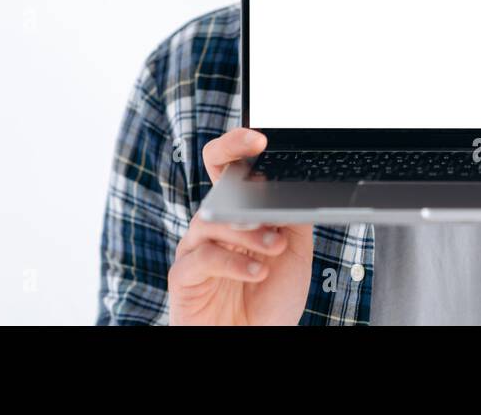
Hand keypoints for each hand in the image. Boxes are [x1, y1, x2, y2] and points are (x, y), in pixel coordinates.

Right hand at [168, 128, 313, 325]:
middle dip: (239, 184)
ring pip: (210, 219)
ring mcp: (196, 249)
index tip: (257, 139)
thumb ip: (292, 214)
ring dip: (247, 231)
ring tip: (275, 246)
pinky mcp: (184, 277)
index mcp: (239, 211)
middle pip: (214, 186)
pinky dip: (232, 263)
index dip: (235, 145)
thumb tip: (293, 181)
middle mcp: (215, 225)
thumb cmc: (272, 296)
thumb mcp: (295, 249)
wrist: (259, 340)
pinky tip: (258, 271)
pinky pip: (201, 258)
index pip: (228, 167)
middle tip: (265, 194)